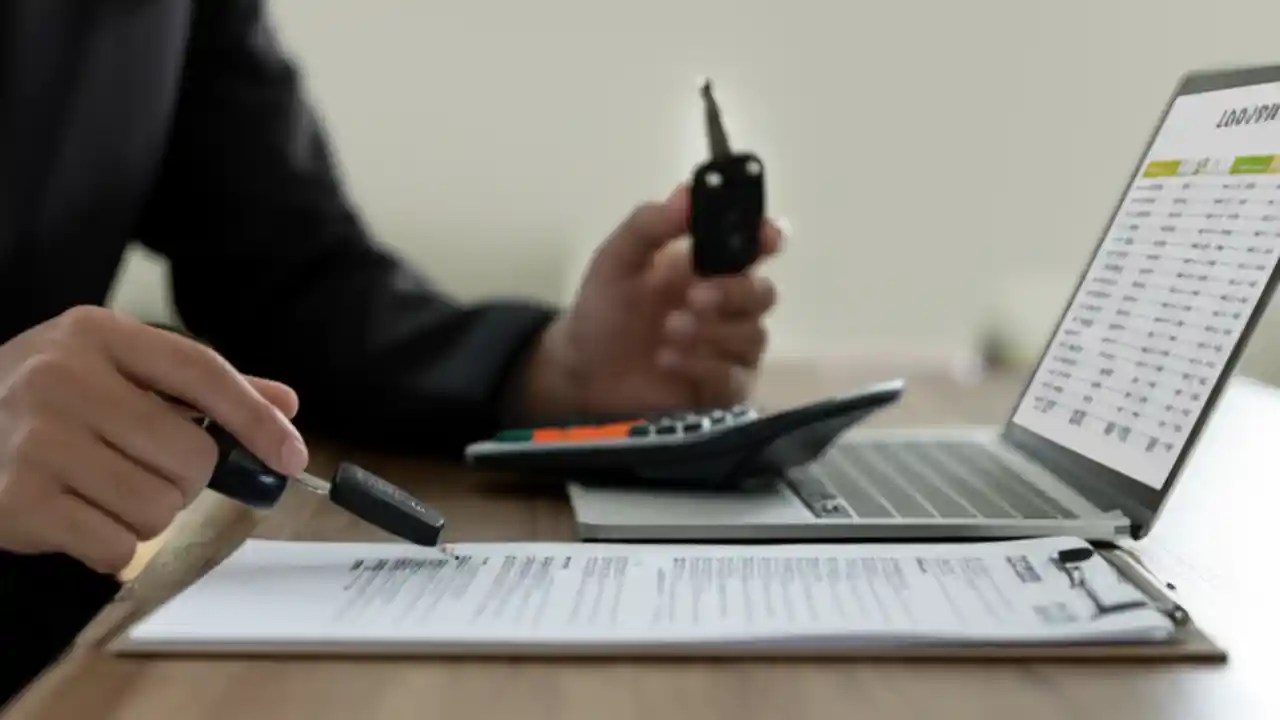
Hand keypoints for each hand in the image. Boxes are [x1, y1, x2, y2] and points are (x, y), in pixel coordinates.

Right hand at [0, 307, 306, 574]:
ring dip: (145, 513)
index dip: (256, 418)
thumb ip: (198, 388)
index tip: (292, 453)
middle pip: (191, 455)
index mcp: (96, 335)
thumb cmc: (42, 406)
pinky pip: (118, 547)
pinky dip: (109, 545)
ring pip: (159, 507)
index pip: (201, 372)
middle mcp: (62, 378)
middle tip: (142, 469)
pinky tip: (72, 516)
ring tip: (99, 489)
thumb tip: (285, 405)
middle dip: (184, 477)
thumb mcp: (110, 372)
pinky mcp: (19, 502)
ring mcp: (36, 440)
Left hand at [517, 184, 780, 419]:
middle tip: (693, 297)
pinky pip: (735, 378)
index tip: (766, 239)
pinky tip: (667, 360)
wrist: (582, 369)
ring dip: (712, 332)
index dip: (769, 239)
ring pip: (754, 336)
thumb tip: (688, 192)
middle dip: (733, 293)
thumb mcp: (617, 260)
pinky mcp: (720, 389)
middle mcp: (727, 307)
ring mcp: (728, 350)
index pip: (756, 248)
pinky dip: (704, 366)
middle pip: (764, 294)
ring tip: (668, 331)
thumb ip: (650, 225)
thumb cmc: (604, 311)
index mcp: (708, 267)